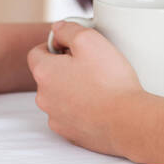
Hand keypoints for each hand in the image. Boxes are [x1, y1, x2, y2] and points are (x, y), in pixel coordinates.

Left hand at [27, 17, 147, 157]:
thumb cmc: (109, 81)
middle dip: (65, 67)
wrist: (127, 122)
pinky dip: (80, 108)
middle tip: (90, 64)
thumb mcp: (89, 39)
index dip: (55, 45)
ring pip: (59, 96)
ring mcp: (56, 118)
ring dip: (72, 88)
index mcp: (44, 73)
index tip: (73, 47)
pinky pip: (69, 115)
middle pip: (48, 75)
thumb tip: (58, 29)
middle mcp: (44, 98)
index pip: (36, 52)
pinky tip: (99, 105)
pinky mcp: (69, 134)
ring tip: (98, 86)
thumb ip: (68, 29)